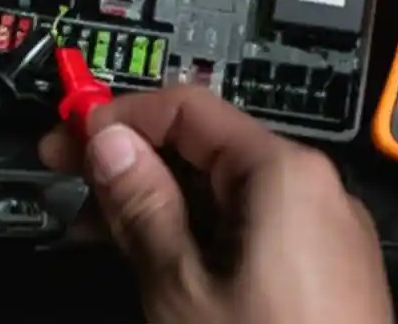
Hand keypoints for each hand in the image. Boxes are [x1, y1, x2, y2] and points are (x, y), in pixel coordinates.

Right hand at [40, 86, 392, 323]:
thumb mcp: (181, 287)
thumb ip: (142, 206)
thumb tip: (112, 148)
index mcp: (286, 175)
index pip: (189, 109)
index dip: (121, 117)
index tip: (71, 134)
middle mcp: (317, 192)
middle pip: (210, 148)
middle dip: (136, 161)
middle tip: (74, 180)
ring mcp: (326, 233)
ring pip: (228, 194)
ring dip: (162, 202)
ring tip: (98, 225)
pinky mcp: (324, 273)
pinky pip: (253, 229)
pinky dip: (201, 234)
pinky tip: (154, 254)